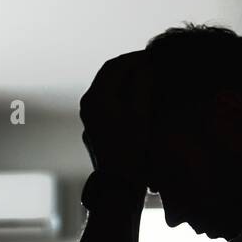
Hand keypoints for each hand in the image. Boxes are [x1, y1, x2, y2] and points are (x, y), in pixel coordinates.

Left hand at [79, 51, 151, 184]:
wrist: (119, 186)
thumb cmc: (132, 150)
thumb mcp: (141, 113)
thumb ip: (142, 84)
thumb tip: (145, 65)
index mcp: (96, 97)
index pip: (115, 65)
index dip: (135, 57)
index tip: (153, 55)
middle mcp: (87, 104)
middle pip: (108, 75)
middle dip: (129, 67)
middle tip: (151, 64)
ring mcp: (89, 118)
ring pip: (107, 89)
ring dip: (126, 80)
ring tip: (148, 78)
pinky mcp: (94, 128)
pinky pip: (107, 103)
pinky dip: (122, 95)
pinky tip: (138, 99)